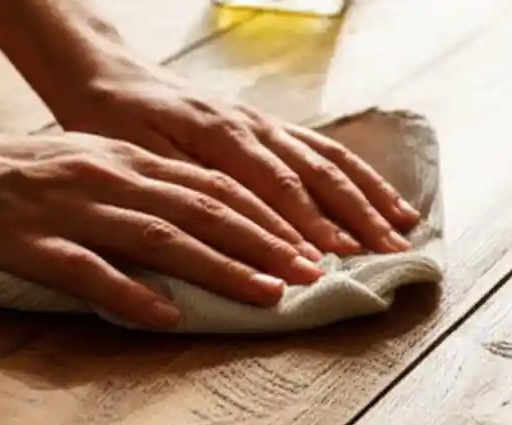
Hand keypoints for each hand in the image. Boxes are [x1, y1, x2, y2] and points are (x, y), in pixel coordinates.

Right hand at [0, 129, 326, 328]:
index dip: (265, 218)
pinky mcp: (34, 245)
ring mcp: (72, 210)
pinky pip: (88, 271)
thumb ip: (144, 189)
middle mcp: (109, 178)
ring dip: (219, 268)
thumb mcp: (91, 164)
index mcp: (126, 159)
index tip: (307, 248)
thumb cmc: (20, 175)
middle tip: (308, 275)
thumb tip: (204, 221)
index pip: (211, 187)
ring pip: (159, 238)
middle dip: (262, 243)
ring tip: (264, 295)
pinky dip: (131, 294)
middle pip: (200, 210)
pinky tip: (166, 317)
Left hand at [45, 62, 422, 256]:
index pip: (274, 187)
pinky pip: (323, 151)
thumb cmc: (112, 119)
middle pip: (317, 174)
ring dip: (369, 197)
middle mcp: (253, 125)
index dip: (303, 227)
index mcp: (221, 133)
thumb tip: (228, 222)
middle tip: (388, 256)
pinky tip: (382, 200)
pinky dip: (358, 178)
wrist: (107, 73)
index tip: (329, 264)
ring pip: (329, 160)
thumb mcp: (133, 151)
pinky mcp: (266, 128)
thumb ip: (182, 183)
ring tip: (404, 231)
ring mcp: (264, 124)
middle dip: (357, 218)